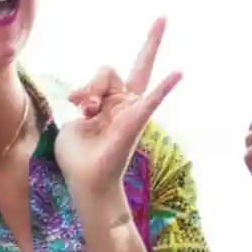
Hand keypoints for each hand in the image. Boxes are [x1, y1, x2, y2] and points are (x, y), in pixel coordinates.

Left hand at [56, 18, 181, 203]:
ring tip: (88, 111)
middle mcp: (121, 105)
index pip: (110, 76)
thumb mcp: (72, 124)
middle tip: (86, 108)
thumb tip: (89, 97)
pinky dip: (167, 86)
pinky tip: (179, 73)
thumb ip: (82, 102)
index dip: (89, 83)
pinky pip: (154, 99)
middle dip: (92, 83)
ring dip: (92, 89)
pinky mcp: (136, 120)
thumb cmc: (77, 157)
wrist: (84, 179)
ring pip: (110, 76)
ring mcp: (130, 111)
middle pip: (108, 72)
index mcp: (106, 106)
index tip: (73, 100)